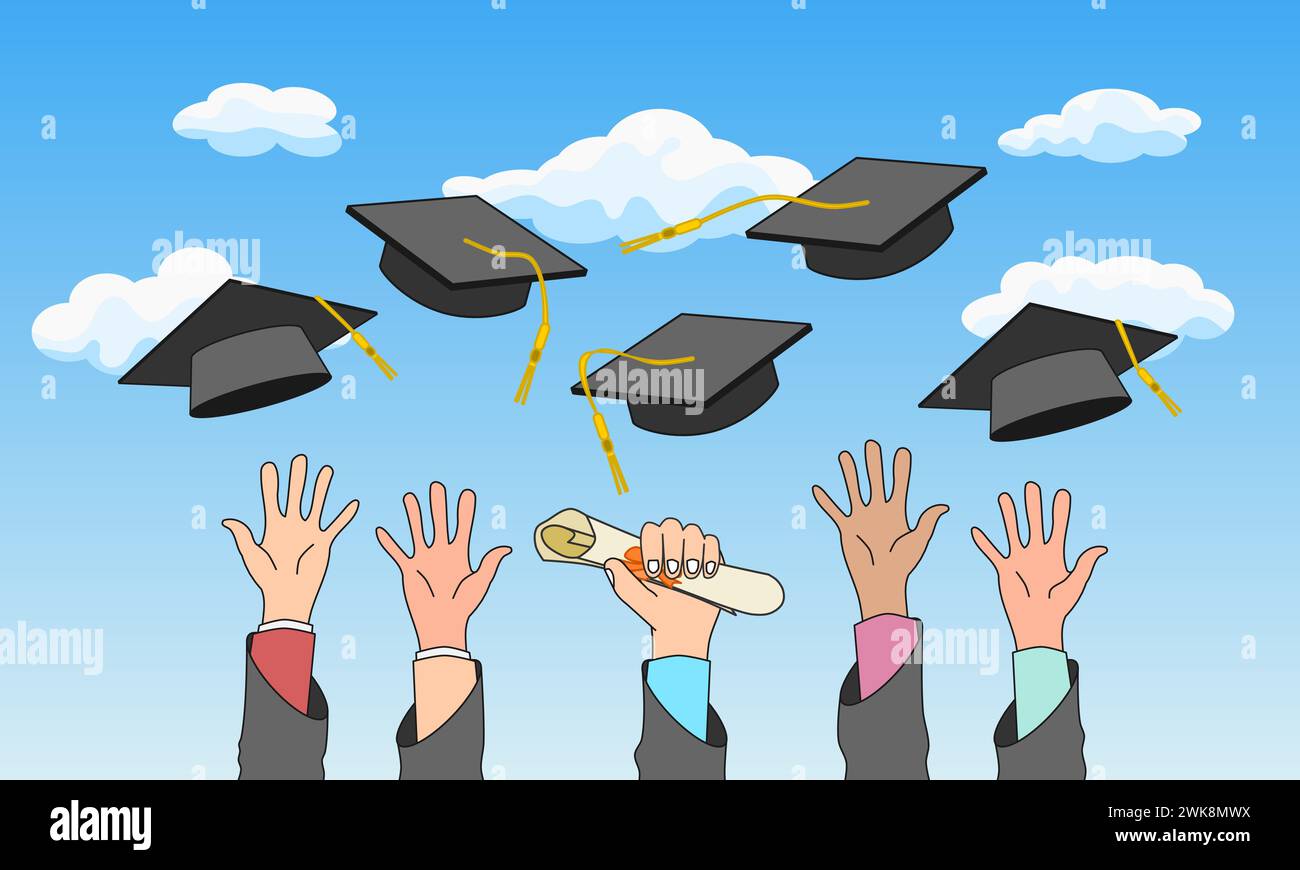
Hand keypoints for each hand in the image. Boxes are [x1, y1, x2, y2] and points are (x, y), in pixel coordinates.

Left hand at [223, 454, 359, 623]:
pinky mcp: (323, 542)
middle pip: (296, 495)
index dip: (270, 484)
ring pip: (317, 504)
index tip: (269, 466)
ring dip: (321, 488)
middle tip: (300, 459)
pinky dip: (345, 515)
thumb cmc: (267, 578)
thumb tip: (228, 520)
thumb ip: (243, 536)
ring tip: (326, 470)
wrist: (288, 596)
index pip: (271, 500)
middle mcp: (292, 526)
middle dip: (297, 477)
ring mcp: (309, 532)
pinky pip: (336, 525)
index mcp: (274, 527)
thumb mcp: (252, 555)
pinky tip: (353, 503)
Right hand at [376, 483, 511, 650]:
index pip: (463, 527)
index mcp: (459, 554)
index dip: (465, 511)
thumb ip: (490, 563)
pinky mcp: (408, 570)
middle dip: (438, 504)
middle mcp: (441, 553)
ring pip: (418, 531)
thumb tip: (507, 547)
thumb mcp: (479, 582)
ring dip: (414, 515)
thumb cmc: (464, 605)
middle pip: (439, 523)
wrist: (442, 624)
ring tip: (410, 496)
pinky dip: (388, 542)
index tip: (467, 492)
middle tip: (436, 486)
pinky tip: (380, 530)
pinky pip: (396, 553)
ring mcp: (424, 560)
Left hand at [605, 518, 720, 658]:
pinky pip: (713, 543)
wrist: (683, 630)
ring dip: (691, 551)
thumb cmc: (657, 613)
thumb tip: (610, 562)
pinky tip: (705, 574)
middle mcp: (672, 545)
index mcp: (652, 550)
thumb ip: (623, 581)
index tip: (653, 571)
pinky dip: (710, 555)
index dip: (652, 545)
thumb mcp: (637, 599)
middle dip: (672, 548)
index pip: (651, 530)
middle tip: (672, 574)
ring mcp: (693, 550)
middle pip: (672, 525)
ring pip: (693, 531)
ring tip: (690, 575)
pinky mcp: (712, 558)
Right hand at [812, 440, 947, 619]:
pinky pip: (834, 511)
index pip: (899, 486)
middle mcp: (878, 512)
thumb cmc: (902, 564)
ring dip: (850, 473)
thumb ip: (927, 521)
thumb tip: (943, 506)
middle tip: (871, 444)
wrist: (881, 582)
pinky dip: (826, 501)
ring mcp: (861, 518)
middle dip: (874, 463)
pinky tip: (817, 488)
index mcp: (897, 513)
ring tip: (845, 455)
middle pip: (875, 481)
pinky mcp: (847, 528)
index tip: (902, 451)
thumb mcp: (918, 541)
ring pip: (854, 490)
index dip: (901, 469)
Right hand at [971, 483, 1106, 650]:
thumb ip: (1085, 564)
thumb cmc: (1059, 606)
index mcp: (1055, 555)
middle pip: (1034, 523)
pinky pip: (992, 553)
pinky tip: (976, 530)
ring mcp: (1019, 560)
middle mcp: (1036, 553)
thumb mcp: (1075, 584)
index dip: (1060, 511)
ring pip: (1013, 531)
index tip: (1062, 493)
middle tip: (1032, 486)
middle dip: (1033, 505)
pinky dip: (984, 542)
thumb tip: (1101, 547)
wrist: (1038, 623)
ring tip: (1005, 496)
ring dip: (1009, 514)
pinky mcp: (1004, 569)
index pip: (1058, 527)